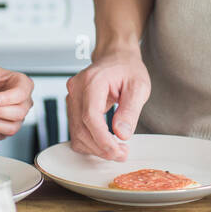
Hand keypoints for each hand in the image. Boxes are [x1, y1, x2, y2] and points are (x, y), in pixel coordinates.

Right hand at [65, 46, 149, 161]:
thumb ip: (130, 110)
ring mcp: (71, 97)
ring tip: (116, 149)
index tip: (118, 151)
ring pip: (76, 133)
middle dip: (102, 147)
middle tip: (122, 154)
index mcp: (92, 81)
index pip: (90, 116)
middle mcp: (76, 89)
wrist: (116, 57)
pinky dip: (90, 142)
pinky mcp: (72, 106)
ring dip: (95, 147)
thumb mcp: (138, 87)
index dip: (102, 139)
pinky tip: (105, 141)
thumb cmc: (127, 68)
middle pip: (81, 128)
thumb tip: (122, 134)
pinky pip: (76, 131)